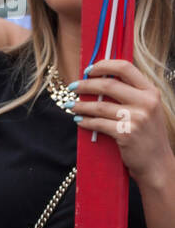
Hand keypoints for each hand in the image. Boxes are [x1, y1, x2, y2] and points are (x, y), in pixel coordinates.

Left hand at [69, 59, 174, 187]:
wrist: (156, 162)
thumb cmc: (147, 134)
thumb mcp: (147, 109)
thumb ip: (131, 94)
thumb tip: (99, 80)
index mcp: (151, 92)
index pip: (126, 68)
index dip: (104, 65)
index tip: (89, 69)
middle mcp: (146, 102)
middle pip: (108, 85)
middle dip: (85, 85)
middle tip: (72, 87)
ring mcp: (137, 118)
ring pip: (99, 106)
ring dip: (80, 105)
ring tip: (71, 106)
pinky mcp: (126, 133)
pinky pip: (98, 124)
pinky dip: (85, 122)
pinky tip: (79, 121)